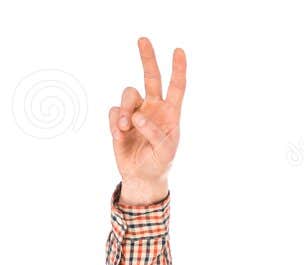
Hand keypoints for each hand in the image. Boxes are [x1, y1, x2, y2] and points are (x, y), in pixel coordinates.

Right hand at [109, 38, 184, 203]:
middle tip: (143, 39)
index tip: (179, 50)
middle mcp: (154, 108)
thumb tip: (138, 116)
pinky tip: (119, 136)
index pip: (176, 87)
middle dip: (147, 58)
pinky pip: (114, 111)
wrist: (141, 175)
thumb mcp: (164, 151)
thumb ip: (155, 133)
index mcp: (170, 114)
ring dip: (125, 110)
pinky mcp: (120, 118)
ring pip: (128, 95)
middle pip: (150, 77)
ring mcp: (136, 111)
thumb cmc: (159, 162)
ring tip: (127, 129)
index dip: (178, 70)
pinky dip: (115, 123)